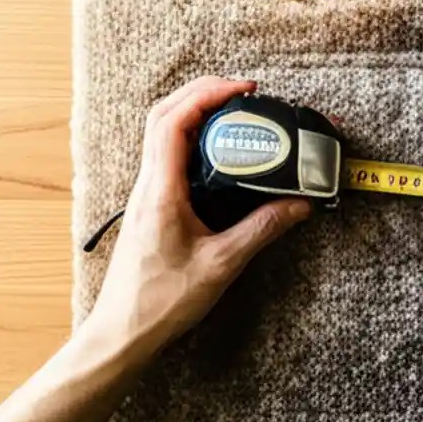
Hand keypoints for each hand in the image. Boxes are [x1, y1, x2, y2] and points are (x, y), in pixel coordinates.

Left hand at [88, 76, 311, 347]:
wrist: (123, 332)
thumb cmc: (161, 302)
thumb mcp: (222, 265)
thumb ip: (262, 229)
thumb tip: (299, 205)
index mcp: (160, 191)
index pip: (173, 121)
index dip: (208, 95)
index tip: (245, 89)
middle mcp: (148, 185)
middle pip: (165, 115)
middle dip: (203, 92)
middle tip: (245, 92)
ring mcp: (147, 194)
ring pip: (163, 134)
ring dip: (196, 112)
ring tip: (237, 112)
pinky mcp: (153, 206)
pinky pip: (169, 158)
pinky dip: (194, 139)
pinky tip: (223, 152)